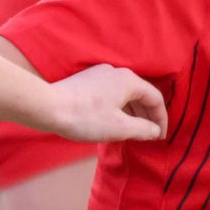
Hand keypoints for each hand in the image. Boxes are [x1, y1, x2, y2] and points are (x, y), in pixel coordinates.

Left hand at [37, 63, 167, 144]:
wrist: (48, 107)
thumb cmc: (86, 117)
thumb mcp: (120, 127)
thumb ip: (142, 129)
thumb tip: (154, 131)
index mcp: (128, 80)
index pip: (155, 98)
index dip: (161, 119)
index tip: (160, 137)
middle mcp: (116, 73)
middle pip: (140, 94)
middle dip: (147, 116)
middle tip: (149, 136)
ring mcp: (99, 75)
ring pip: (124, 95)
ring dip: (132, 114)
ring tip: (133, 133)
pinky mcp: (86, 82)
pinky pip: (110, 95)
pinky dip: (118, 109)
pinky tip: (113, 123)